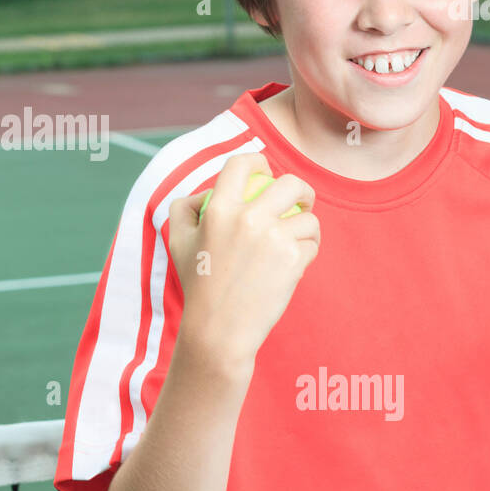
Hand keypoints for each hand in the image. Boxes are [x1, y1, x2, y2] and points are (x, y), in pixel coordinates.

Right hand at [167, 153, 319, 373]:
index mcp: (218, 209)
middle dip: (302, 190)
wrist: (219, 330)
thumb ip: (184, 208)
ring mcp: (274, 238)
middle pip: (290, 183)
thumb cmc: (198, 286)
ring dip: (307, 228)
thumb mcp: (177, 242)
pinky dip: (308, 253)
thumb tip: (205, 190)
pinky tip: (295, 263)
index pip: (242, 164)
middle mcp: (248, 218)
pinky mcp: (293, 260)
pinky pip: (312, 245)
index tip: (266, 171)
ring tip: (297, 242)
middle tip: (301, 203)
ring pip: (308, 218)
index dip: (258, 160)